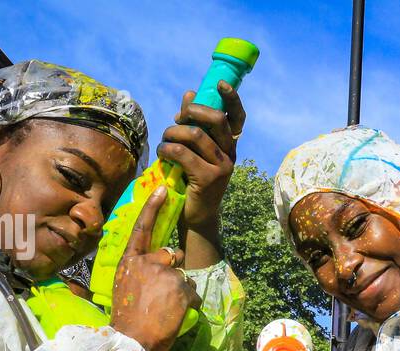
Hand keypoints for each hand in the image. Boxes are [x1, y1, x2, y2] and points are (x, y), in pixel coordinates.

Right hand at [110, 186, 201, 350]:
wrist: (130, 341)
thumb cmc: (127, 318)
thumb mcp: (125, 287)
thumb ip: (139, 272)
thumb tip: (154, 267)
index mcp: (130, 261)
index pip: (142, 228)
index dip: (153, 207)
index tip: (164, 188)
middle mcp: (148, 262)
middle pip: (173, 255)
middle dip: (174, 269)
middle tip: (162, 294)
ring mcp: (166, 274)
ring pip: (184, 277)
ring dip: (180, 292)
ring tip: (165, 310)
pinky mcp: (181, 288)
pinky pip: (193, 294)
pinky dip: (188, 306)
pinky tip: (175, 316)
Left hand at [159, 82, 245, 239]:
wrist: (196, 216)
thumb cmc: (192, 180)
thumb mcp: (194, 150)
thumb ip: (192, 123)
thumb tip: (189, 93)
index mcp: (229, 145)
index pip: (237, 117)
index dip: (231, 98)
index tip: (219, 84)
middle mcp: (230, 154)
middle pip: (215, 120)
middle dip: (192, 112)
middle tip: (177, 119)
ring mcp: (222, 167)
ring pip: (194, 135)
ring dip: (172, 133)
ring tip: (164, 141)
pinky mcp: (208, 179)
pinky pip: (182, 153)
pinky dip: (166, 149)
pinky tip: (162, 153)